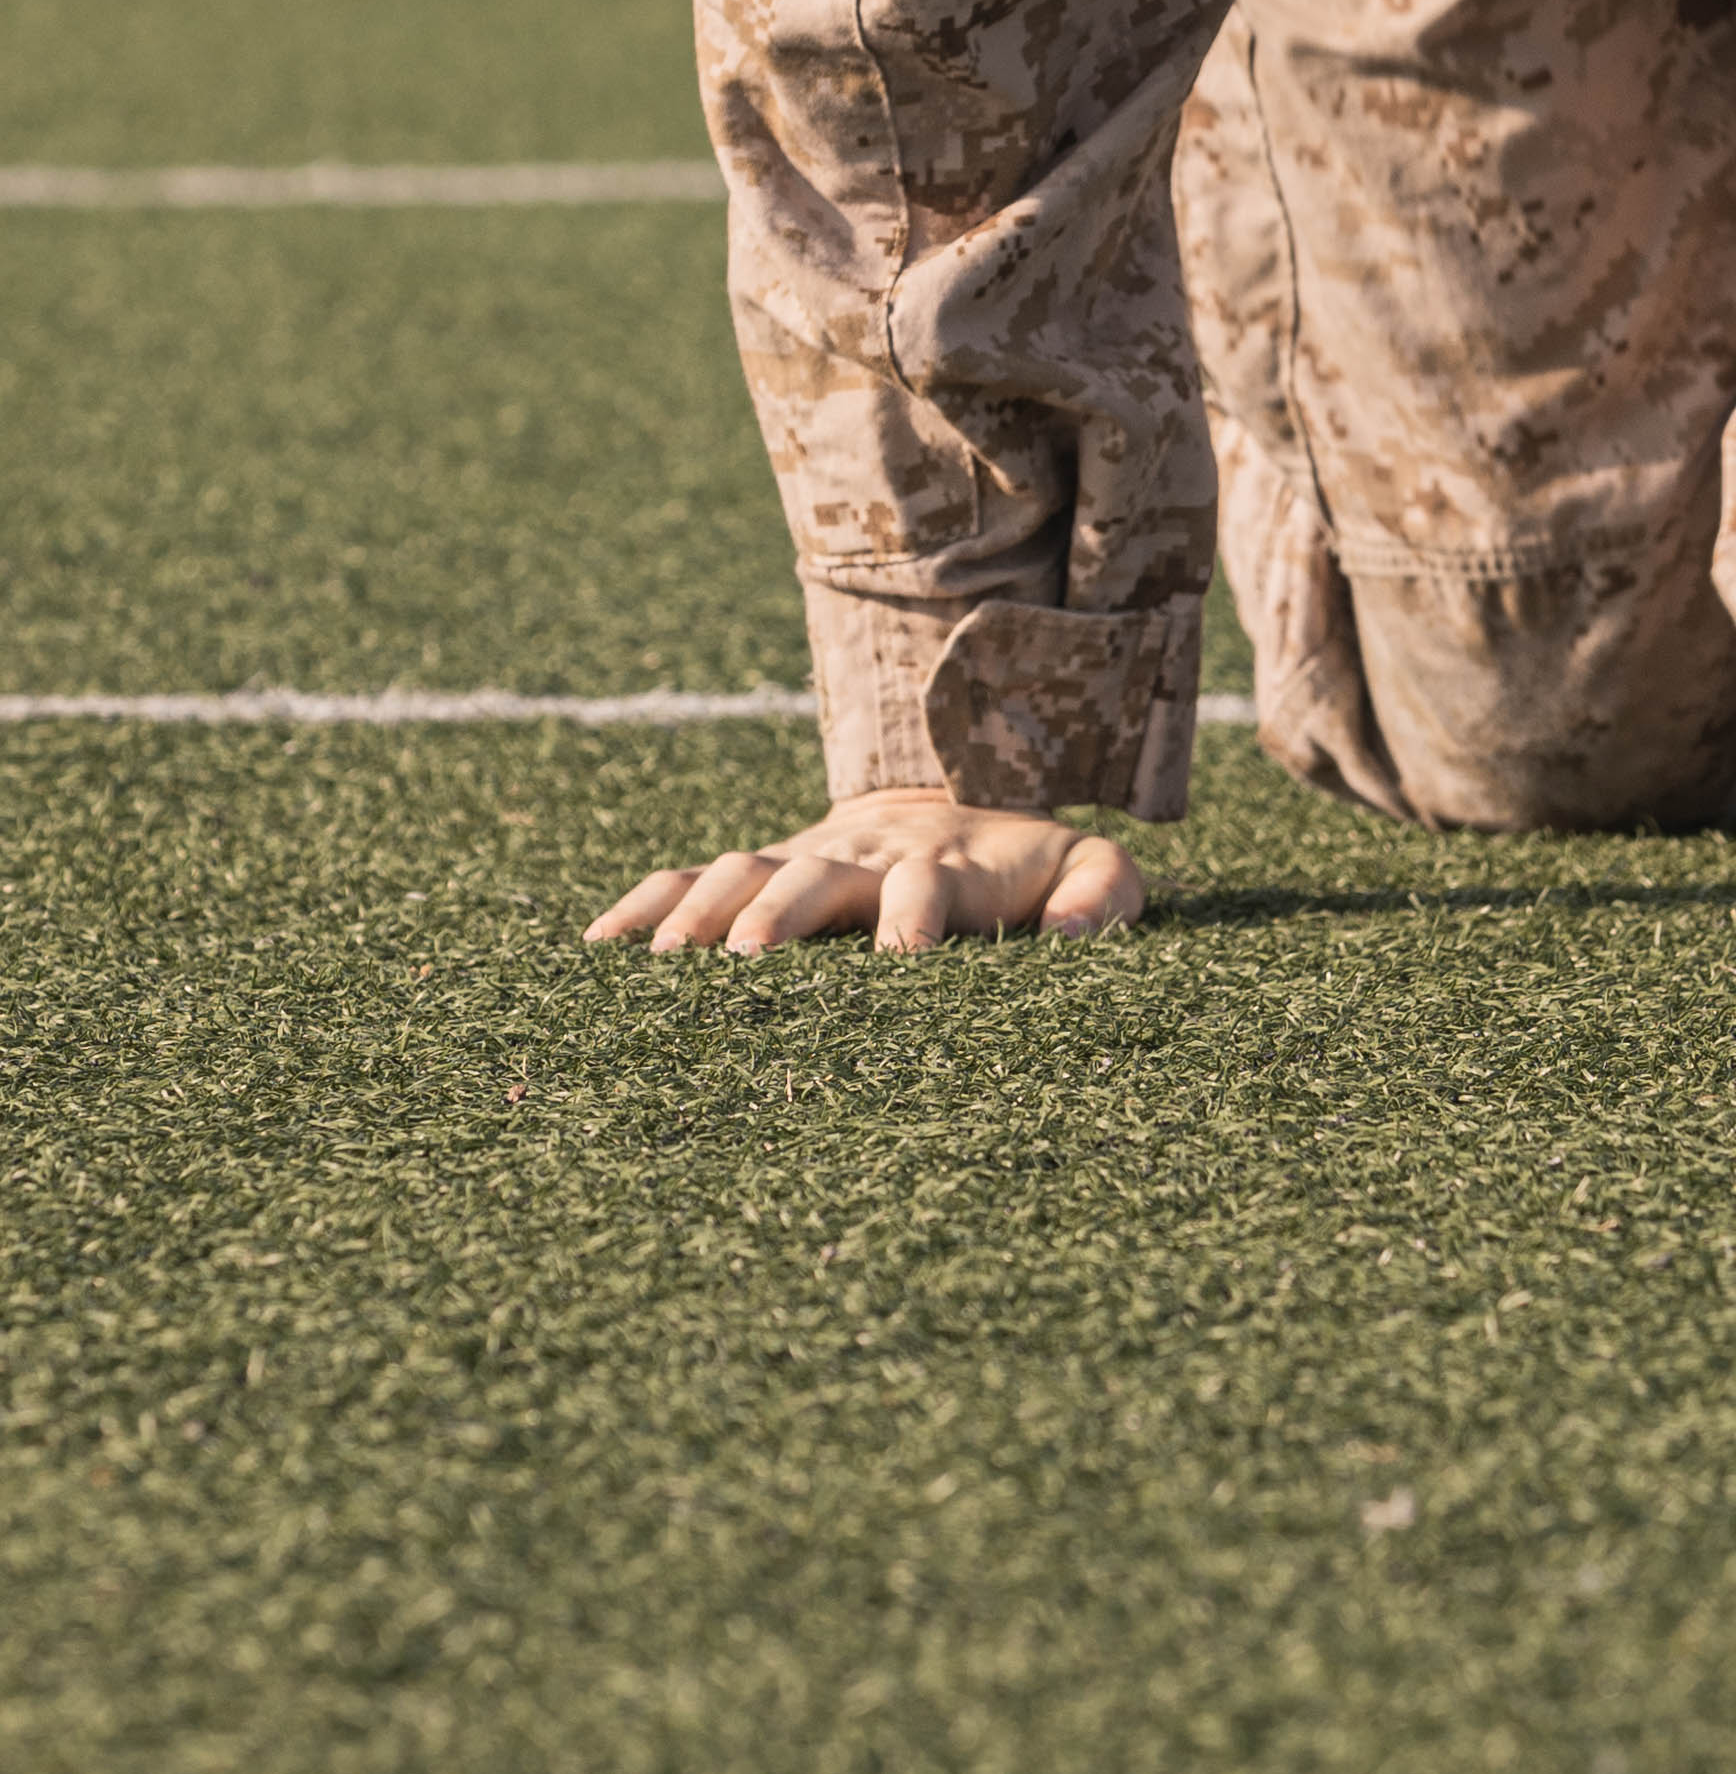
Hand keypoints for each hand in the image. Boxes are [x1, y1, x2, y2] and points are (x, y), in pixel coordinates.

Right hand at [586, 786, 1145, 955]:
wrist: (956, 806)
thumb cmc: (1025, 871)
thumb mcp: (1088, 870)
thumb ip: (1102, 896)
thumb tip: (1072, 939)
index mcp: (943, 868)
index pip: (927, 887)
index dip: (915, 918)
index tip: (901, 963)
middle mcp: (860, 858)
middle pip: (817, 876)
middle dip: (783, 912)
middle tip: (743, 961)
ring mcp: (798, 861)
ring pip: (741, 873)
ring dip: (700, 913)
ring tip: (661, 967)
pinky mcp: (755, 874)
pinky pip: (687, 880)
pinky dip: (642, 907)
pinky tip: (594, 952)